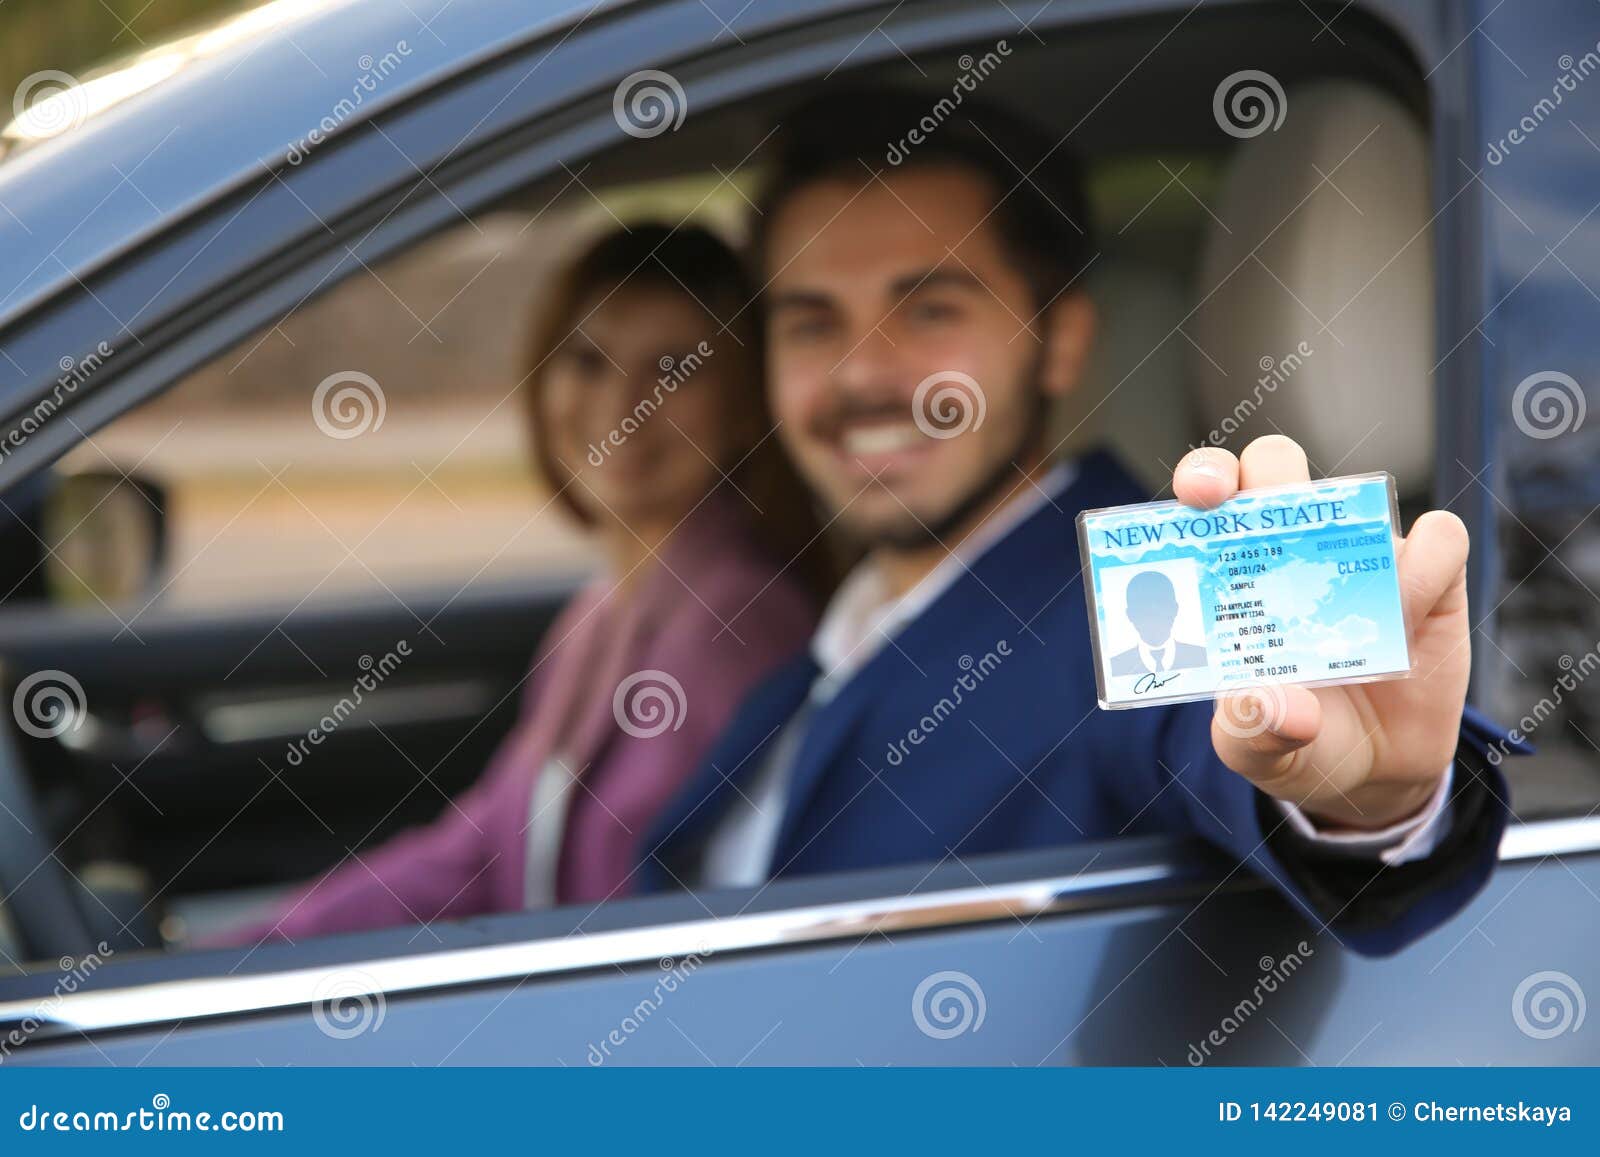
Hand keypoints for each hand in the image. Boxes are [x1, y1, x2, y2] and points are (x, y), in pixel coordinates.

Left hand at [1173, 436, 1467, 829]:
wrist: (1376, 772)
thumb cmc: (1293, 742)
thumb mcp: (1255, 751)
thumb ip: (1250, 731)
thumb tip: (1265, 704)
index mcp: (1233, 574)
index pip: (1212, 501)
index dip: (1204, 478)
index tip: (1198, 496)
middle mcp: (1294, 550)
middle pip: (1276, 468)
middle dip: (1262, 471)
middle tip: (1254, 505)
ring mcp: (1361, 557)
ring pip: (1358, 494)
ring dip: (1354, 531)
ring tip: (1355, 600)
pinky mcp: (1431, 579)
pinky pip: (1440, 540)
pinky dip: (1426, 565)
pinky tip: (1408, 613)